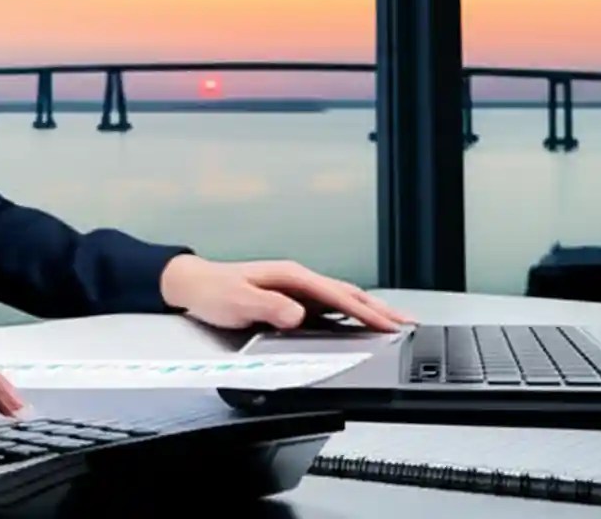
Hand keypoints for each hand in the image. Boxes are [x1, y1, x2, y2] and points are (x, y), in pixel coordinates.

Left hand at [159, 255, 413, 331]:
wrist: (192, 284)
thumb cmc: (212, 291)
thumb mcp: (238, 301)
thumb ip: (269, 307)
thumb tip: (298, 315)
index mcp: (290, 276)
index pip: (338, 294)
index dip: (366, 311)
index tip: (389, 324)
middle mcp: (296, 279)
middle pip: (347, 293)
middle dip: (379, 308)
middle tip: (408, 323)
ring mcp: (295, 289)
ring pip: (341, 299)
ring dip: (369, 311)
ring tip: (394, 323)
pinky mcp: (290, 300)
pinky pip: (328, 306)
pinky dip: (350, 314)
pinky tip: (359, 324)